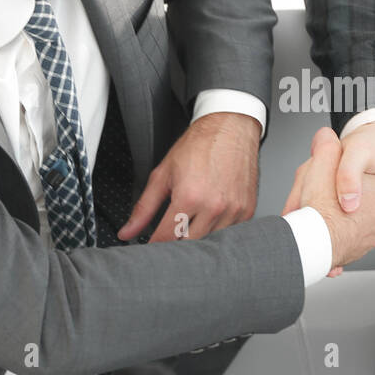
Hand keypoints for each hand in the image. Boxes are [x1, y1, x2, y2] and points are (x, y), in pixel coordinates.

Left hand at [117, 111, 261, 242]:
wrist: (230, 128)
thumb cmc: (199, 146)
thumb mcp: (163, 174)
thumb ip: (144, 207)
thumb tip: (127, 232)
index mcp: (189, 197)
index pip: (166, 238)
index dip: (154, 245)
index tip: (150, 246)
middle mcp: (214, 207)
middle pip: (189, 246)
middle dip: (175, 246)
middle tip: (168, 238)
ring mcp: (233, 211)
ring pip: (210, 244)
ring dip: (197, 240)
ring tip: (189, 227)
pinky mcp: (247, 211)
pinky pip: (229, 234)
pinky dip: (217, 232)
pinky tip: (209, 220)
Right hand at [282, 127, 374, 273]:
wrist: (309, 246)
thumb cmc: (321, 205)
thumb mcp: (325, 164)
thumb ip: (327, 149)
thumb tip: (325, 137)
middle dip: (365, 205)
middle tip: (344, 198)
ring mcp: (371, 239)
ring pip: (365, 228)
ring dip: (352, 222)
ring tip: (332, 214)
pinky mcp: (355, 253)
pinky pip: (351, 242)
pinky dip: (342, 237)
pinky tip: (327, 230)